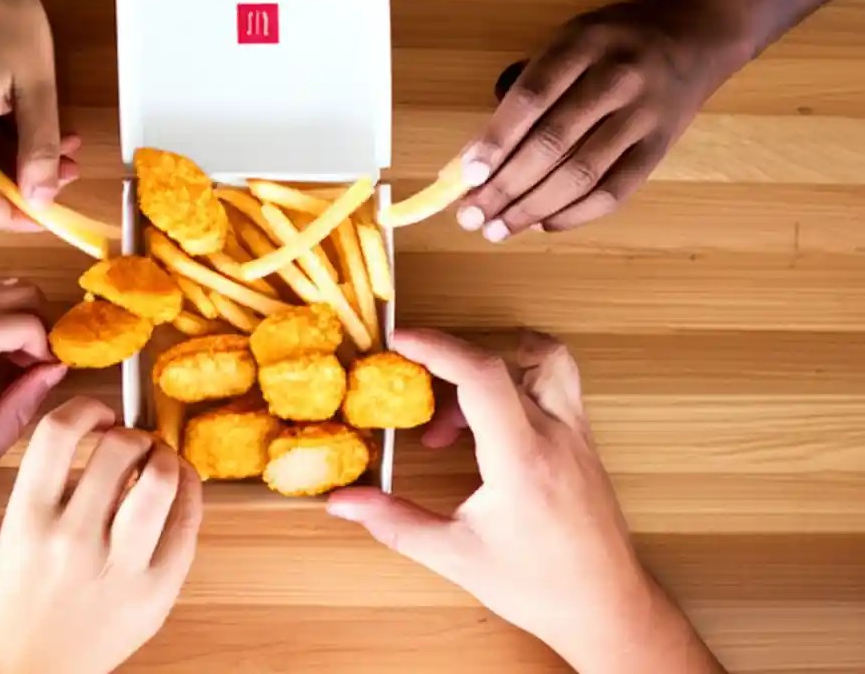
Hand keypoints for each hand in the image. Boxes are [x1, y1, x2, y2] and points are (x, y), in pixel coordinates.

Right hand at [0, 0, 80, 230]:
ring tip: (62, 142)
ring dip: (21, 162)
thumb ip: (41, 144)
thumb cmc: (3, 15)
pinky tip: (31, 126)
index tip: (47, 218)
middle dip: (29, 182)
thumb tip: (44, 196)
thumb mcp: (38, 82)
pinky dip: (3, 145)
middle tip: (70, 164)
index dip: (11, 217)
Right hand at [0, 397, 202, 673]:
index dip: (86, 408)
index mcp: (27, 519)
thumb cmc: (18, 607)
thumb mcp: (15, 538)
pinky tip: (180, 492)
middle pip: (120, 447)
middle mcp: (72, 538)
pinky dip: (189, 495)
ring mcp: (118, 568)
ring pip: (161, 481)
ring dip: (166, 459)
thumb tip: (111, 441)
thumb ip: (55, 490)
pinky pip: (187, 525)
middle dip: (133, 435)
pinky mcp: (155, 593)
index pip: (57, 432)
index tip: (100, 414)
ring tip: (160, 464)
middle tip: (135, 445)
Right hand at [327, 329, 720, 672]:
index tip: (401, 341)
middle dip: (457, 354)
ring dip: (495, 362)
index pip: (484, 376)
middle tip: (419, 379)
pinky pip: (550, 387)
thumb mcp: (456, 557)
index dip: (439, 348)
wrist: (609, 608)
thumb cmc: (540, 588)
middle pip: (516, 353)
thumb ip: (395, 522)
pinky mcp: (582, 441)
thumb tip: (343, 502)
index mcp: (523, 460)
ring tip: (452, 409)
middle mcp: (556, 434)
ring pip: (545, 359)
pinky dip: (510, 389)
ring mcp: (576, 434)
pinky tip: (479, 434)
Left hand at [456, 0, 747, 239]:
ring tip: (497, 229)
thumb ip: (527, 89)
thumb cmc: (609, 46)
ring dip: (532, 208)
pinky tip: (541, 224)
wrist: (693, 36)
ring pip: (582, 174)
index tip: (467, 175)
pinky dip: (574, 214)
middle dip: (505, 186)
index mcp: (583, 45)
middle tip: (471, 216)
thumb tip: (477, 156)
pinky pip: (615, 191)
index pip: (532, 98)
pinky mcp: (661, 147)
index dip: (497, 140)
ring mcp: (644, 115)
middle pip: (553, 143)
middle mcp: (617, 78)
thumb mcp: (568, 42)